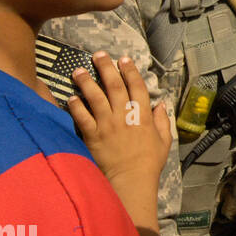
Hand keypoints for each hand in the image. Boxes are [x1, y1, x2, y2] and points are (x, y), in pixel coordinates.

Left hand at [67, 52, 171, 229]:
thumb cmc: (149, 163)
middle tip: (99, 55)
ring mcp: (107, 125)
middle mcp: (124, 116)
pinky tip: (71, 97)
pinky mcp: (92, 136)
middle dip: (107, 68)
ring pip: (95, 97)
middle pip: (114, 86)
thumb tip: (160, 105)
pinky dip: (76, 106)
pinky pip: (81, 117)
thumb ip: (162, 121)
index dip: (130, 71)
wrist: (131, 180)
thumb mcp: (164, 141)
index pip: (136, 87)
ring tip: (79, 70)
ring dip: (87, 82)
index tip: (124, 59)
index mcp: (142, 116)